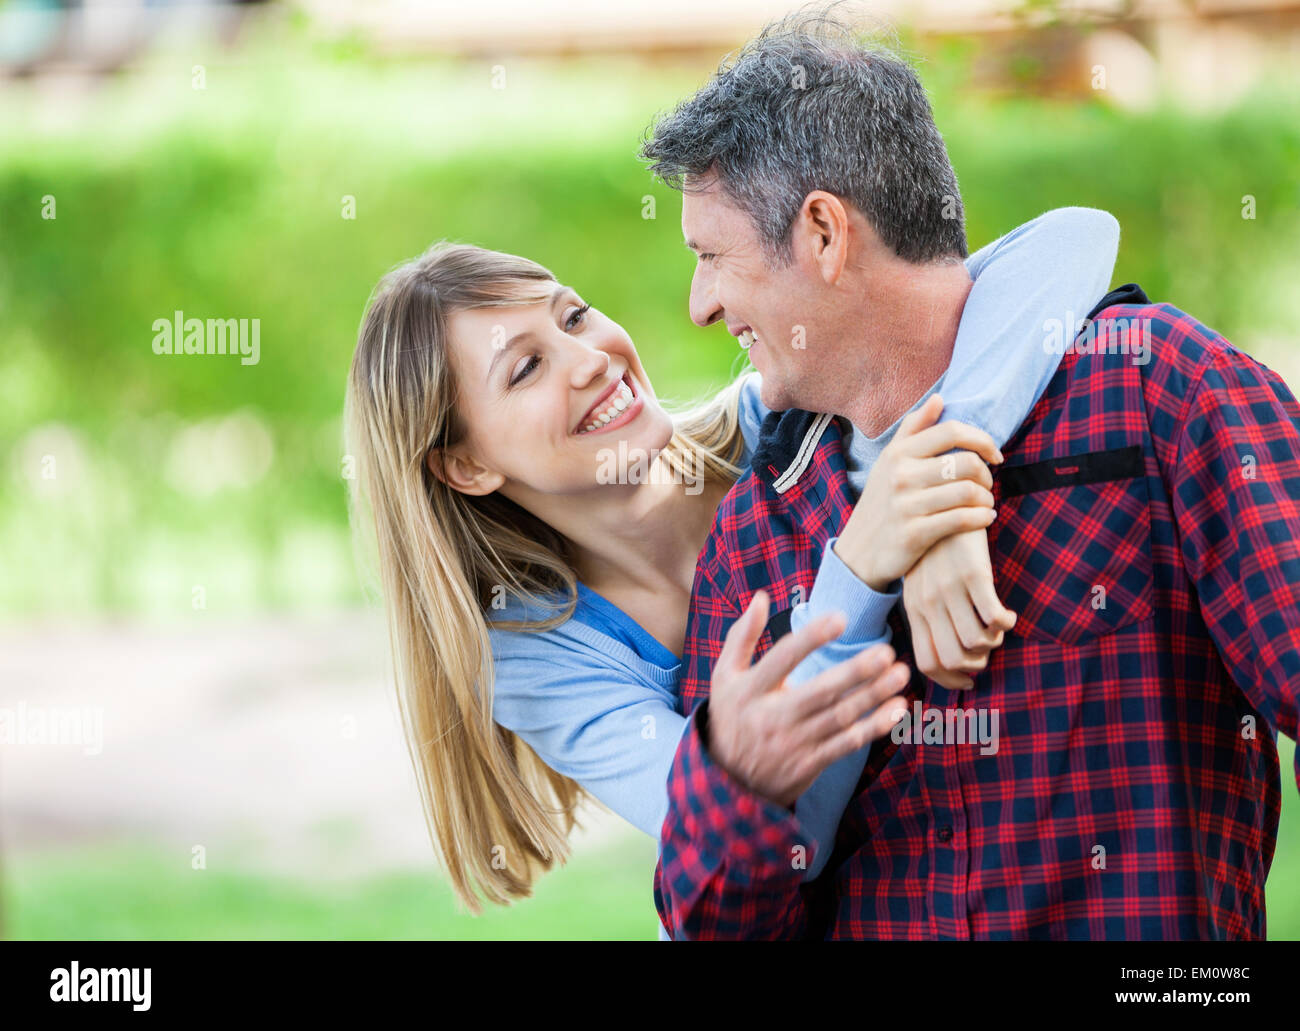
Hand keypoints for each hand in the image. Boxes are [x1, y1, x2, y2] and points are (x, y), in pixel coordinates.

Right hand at [705, 590, 910, 807]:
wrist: (727, 780)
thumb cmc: (732, 715)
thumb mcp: (724, 676)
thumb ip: (742, 636)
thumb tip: (760, 597)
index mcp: (750, 689)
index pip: (783, 659)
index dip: (812, 638)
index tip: (841, 618)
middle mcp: (773, 716)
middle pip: (820, 692)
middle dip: (856, 672)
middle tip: (885, 652)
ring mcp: (794, 742)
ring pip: (840, 717)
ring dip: (873, 696)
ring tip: (900, 675)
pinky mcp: (810, 763)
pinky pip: (847, 744)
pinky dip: (873, 728)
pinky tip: (896, 710)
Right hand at [832, 393, 1002, 590]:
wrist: (857, 552)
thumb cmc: (881, 502)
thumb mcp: (888, 462)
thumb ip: (913, 428)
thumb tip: (939, 398)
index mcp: (897, 453)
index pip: (951, 432)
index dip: (982, 439)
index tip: (994, 454)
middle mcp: (900, 475)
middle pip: (965, 462)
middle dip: (986, 474)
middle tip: (986, 484)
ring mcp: (906, 505)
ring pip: (967, 492)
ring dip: (986, 498)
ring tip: (986, 503)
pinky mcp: (914, 534)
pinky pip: (961, 519)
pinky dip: (982, 518)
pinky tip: (984, 518)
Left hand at [903, 527, 1016, 689]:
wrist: (945, 504)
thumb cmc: (939, 550)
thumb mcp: (924, 584)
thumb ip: (931, 614)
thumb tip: (950, 655)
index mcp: (914, 608)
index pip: (927, 662)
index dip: (951, 680)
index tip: (969, 679)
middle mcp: (928, 602)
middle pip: (952, 659)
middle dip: (976, 664)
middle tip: (989, 649)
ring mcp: (949, 589)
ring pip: (975, 642)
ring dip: (994, 643)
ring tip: (999, 628)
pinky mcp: (973, 574)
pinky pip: (993, 616)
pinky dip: (1006, 624)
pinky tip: (1009, 614)